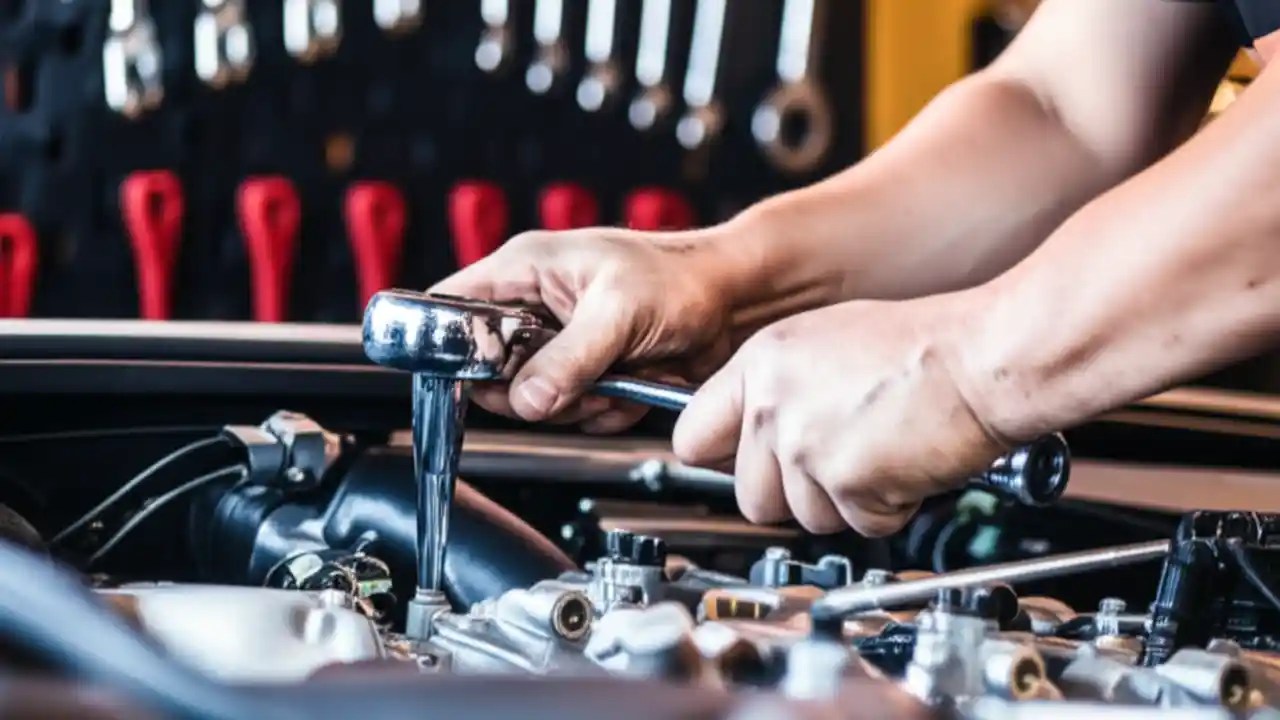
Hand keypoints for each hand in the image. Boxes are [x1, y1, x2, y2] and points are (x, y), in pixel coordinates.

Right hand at [431, 227, 739, 431]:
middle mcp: (537, 306)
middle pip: (490, 370)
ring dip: (577, 403)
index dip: (447, 347)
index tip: (473, 378)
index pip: (451, 308)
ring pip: (534, 399)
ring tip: (615, 381)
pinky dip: (603, 411)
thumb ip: (568, 360)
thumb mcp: (618, 314)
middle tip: (573, 384)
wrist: (736, 302)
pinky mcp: (590, 372)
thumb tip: (525, 400)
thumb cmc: (684, 278)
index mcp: (526, 270)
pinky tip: (630, 389)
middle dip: (532, 390)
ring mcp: (563, 343)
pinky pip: (573, 411)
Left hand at [672, 295, 1008, 536]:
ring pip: (803, 517)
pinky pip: (857, 524)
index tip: (741, 463)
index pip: (692, 435)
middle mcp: (773, 406)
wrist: (981, 358)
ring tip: (880, 452)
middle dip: (792, 495)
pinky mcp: (846, 482)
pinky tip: (904, 464)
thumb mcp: (825, 342)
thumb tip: (752, 430)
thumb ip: (777, 387)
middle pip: (750, 496)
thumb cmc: (922, 346)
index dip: (723, 458)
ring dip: (844, 502)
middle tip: (835, 466)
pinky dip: (885, 508)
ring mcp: (806, 447)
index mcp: (760, 364)